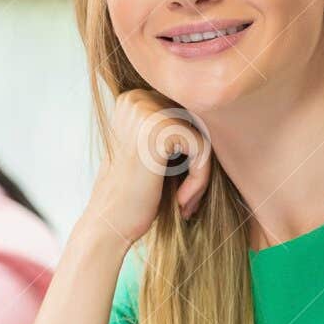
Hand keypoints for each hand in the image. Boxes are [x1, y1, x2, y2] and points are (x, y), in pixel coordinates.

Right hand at [86, 89, 212, 242]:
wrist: (108, 225)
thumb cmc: (130, 194)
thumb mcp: (146, 151)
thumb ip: (169, 129)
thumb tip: (215, 114)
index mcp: (131, 99)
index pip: (183, 114)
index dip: (187, 152)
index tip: (177, 185)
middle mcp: (137, 98)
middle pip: (195, 123)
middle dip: (196, 162)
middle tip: (186, 196)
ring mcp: (148, 111)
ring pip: (202, 136)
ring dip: (200, 174)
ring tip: (185, 200)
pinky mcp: (163, 129)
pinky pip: (202, 149)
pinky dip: (200, 180)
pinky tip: (182, 202)